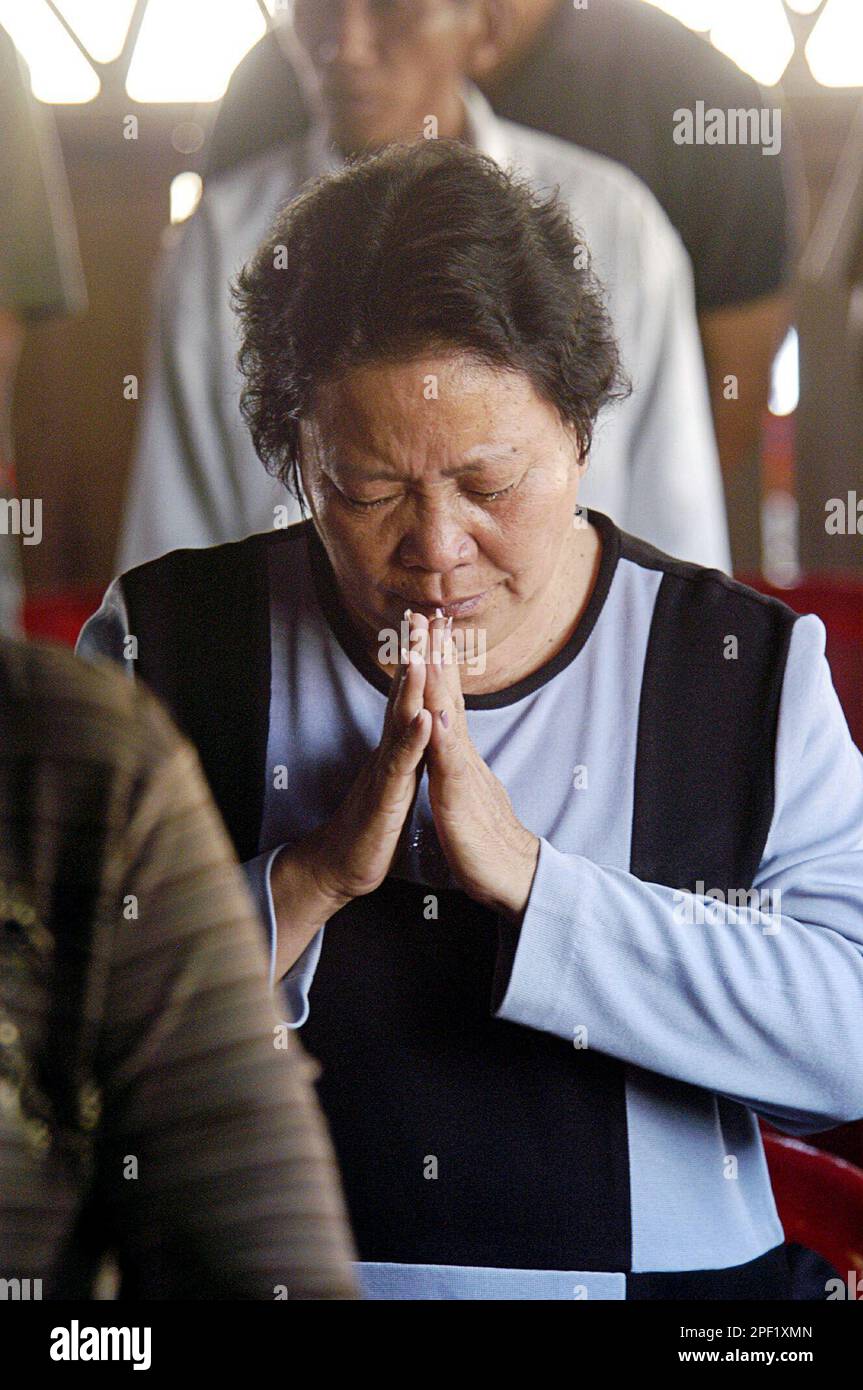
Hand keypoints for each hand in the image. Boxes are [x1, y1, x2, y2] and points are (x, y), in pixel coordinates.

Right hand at [271, 627, 430, 975]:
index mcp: (398, 746)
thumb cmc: (371, 824)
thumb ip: (406, 749)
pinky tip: (426, 717)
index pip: (413, 693)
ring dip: (412, 685)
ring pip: (400, 720)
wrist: (342, 865)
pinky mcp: (385, 797)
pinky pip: (401, 764)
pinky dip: (414, 739)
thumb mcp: (395, 778)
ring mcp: (385, 771)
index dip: (424, 657)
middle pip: (404, 693)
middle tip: (423, 614)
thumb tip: (417, 722)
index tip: (435, 623)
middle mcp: (389, 750)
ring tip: (422, 651)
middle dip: (414, 653)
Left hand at [422, 615, 539, 919]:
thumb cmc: (486, 838)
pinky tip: (437, 715)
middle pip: (448, 695)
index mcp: (457, 753)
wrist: (513, 875)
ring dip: (438, 683)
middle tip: (429, 614)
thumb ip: (456, 761)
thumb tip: (447, 737)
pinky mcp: (461, 797)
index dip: (434, 663)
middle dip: (437, 654)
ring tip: (429, 648)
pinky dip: (444, 737)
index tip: (426, 627)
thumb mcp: (463, 790)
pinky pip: (451, 763)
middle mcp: (462, 754)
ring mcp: (464, 772)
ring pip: (448, 719)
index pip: (444, 698)